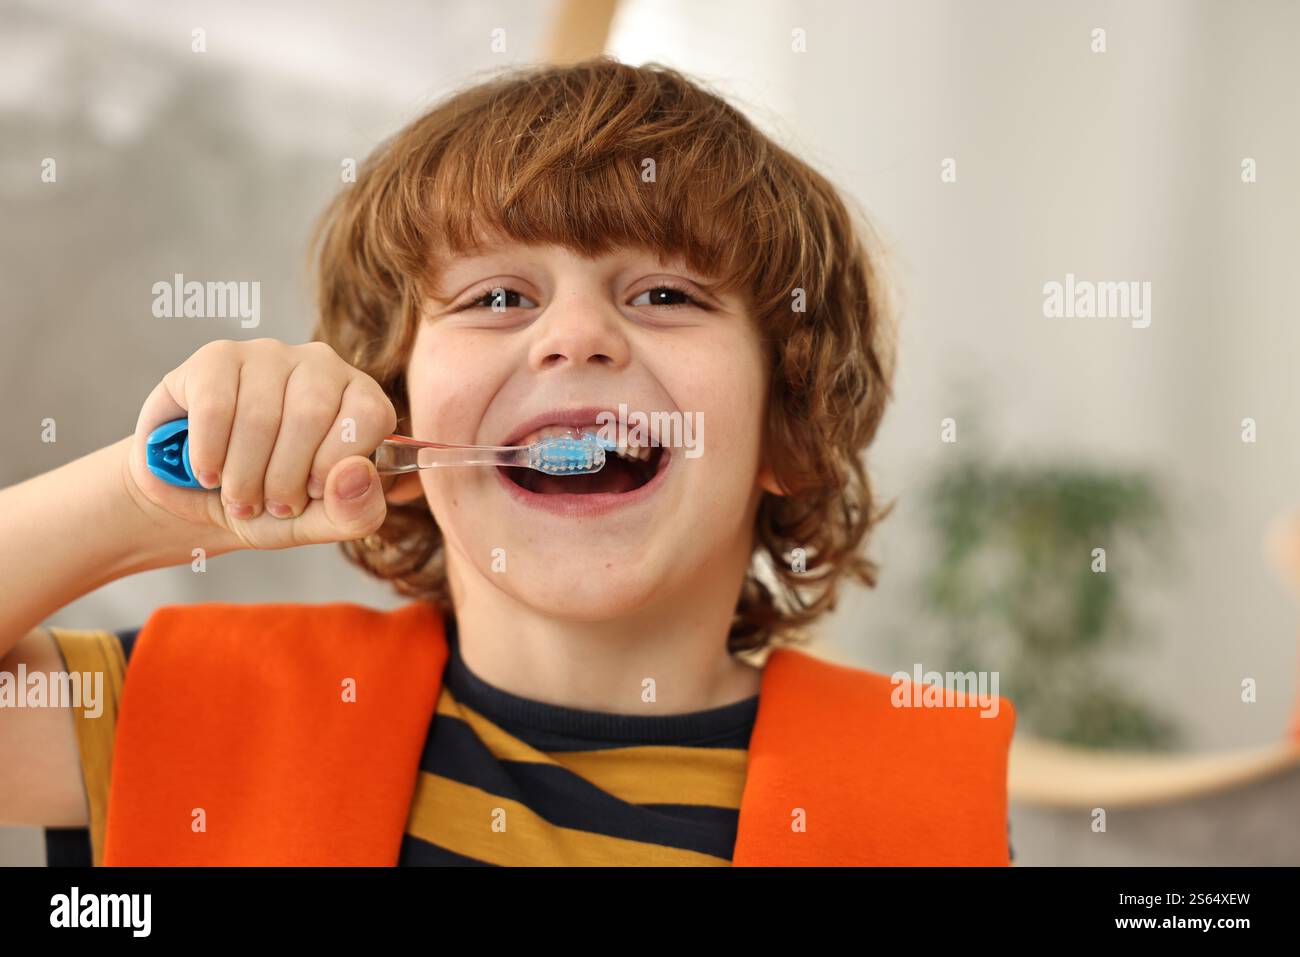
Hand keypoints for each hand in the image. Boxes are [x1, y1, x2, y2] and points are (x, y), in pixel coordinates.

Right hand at [124, 338, 395, 550]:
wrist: (204, 498)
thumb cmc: (274, 503)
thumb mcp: (321, 523)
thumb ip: (356, 511)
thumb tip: (357, 473)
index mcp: (360, 398)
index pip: (369, 415)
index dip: (336, 464)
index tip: (310, 494)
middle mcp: (321, 366)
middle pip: (310, 416)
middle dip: (284, 480)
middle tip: (269, 507)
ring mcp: (268, 355)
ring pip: (260, 416)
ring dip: (244, 475)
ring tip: (238, 497)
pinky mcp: (216, 358)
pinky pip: (215, 407)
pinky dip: (209, 453)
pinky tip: (208, 473)